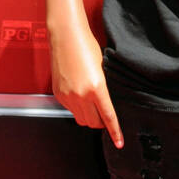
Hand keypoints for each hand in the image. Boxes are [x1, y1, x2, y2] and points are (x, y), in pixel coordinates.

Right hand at [49, 24, 122, 145]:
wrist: (65, 36)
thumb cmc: (86, 47)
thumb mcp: (102, 70)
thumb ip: (103, 90)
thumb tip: (105, 105)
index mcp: (96, 88)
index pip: (108, 117)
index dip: (115, 132)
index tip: (119, 142)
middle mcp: (81, 95)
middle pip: (94, 123)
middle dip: (101, 123)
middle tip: (105, 117)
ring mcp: (68, 96)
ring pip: (81, 119)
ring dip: (89, 117)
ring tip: (92, 105)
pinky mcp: (58, 94)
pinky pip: (71, 110)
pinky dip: (77, 108)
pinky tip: (80, 94)